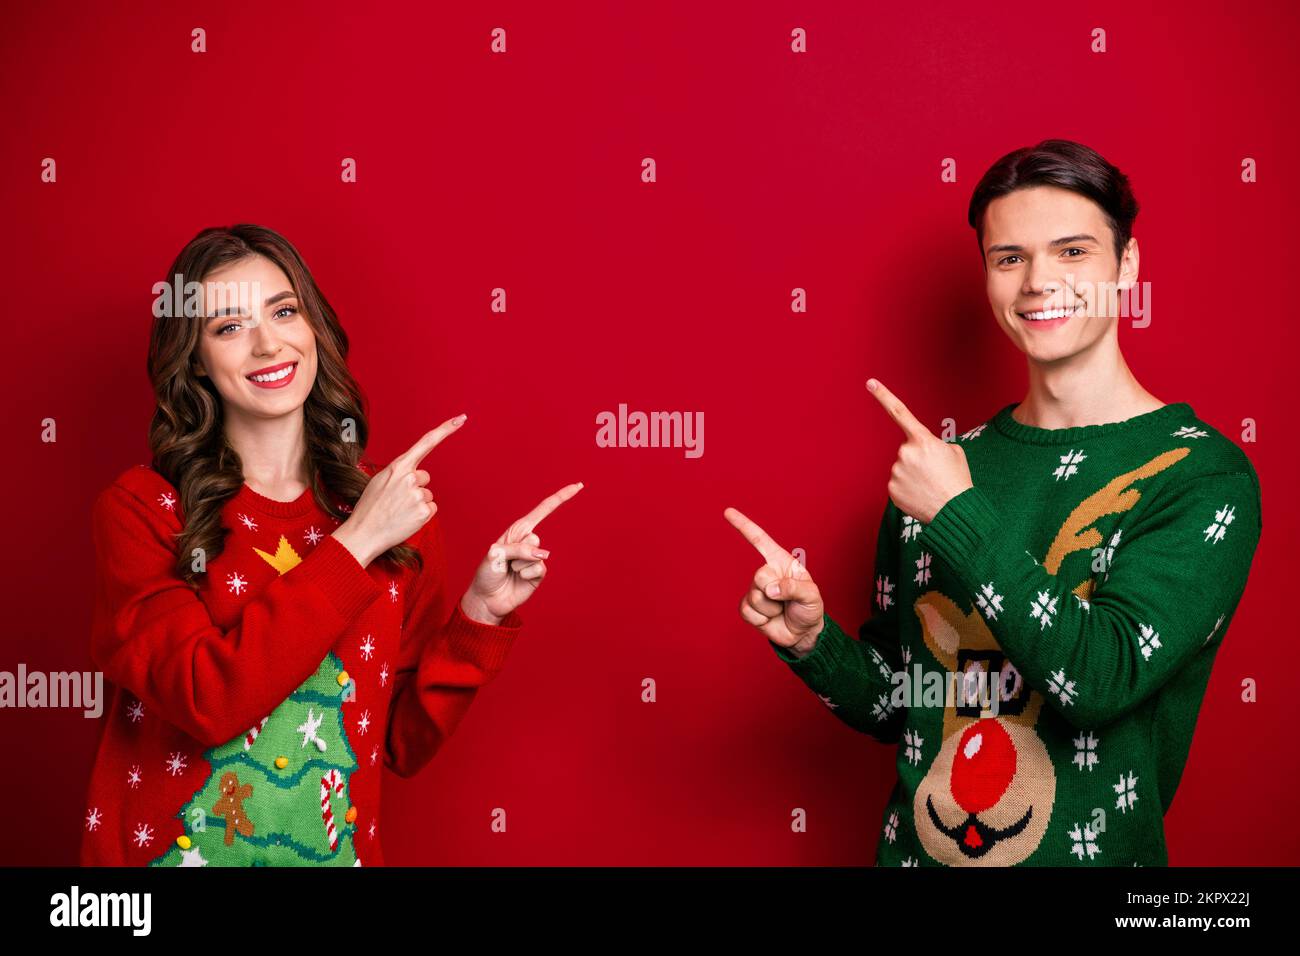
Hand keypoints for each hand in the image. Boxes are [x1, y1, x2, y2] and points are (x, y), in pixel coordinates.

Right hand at [332, 414, 466, 566]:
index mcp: (398, 467)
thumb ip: (399, 473)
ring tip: (398, 511)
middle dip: (415, 488)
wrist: (363, 533)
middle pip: (425, 478)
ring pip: (427, 495)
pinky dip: (421, 515)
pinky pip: (431, 508)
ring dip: (417, 503)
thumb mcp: (380, 481)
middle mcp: (410, 478)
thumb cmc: (370, 508)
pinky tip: (406, 519)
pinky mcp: (424, 512)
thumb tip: (416, 475)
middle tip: (397, 500)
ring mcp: (417, 495)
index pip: (426, 442)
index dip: (445, 429)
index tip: (460, 419)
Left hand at [461, 482, 584, 624]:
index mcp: (518, 530)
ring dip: (519, 565)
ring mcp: (535, 558)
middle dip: (518, 552)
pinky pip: (538, 569)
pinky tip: (518, 579)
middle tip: (505, 561)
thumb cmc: (487, 573)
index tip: (578, 486)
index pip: (543, 510)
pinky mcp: (539, 573)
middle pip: (534, 539)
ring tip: (509, 571)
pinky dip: (525, 575)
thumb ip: (518, 550)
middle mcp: (529, 541)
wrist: (487, 599)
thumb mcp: (495, 555)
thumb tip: (543, 555)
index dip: (561, 497)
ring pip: (536, 556)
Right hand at [724, 507, 824, 658]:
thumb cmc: (809, 608)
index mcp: (781, 562)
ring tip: (780, 610)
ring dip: (771, 608)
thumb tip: (770, 589)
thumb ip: (793, 588)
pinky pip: (747, 611)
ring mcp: (756, 590)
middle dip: (774, 591)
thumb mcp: (812, 595)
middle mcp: (767, 573)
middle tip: (785, 600)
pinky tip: (769, 619)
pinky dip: (761, 619)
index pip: (760, 540)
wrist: (803, 633)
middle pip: (759, 576)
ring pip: (755, 597)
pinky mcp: (749, 608)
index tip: (728, 512)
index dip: (744, 526)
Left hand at [867, 378, 972, 523]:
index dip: (884, 396)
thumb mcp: (954, 453)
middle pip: (907, 450)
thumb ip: (934, 444)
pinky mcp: (891, 489)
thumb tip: (921, 450)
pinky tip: (920, 494)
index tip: (870, 383)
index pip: (900, 412)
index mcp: (922, 440)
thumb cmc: (957, 480)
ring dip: (913, 474)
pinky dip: (907, 488)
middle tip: (934, 472)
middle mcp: (905, 453)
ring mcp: (896, 471)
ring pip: (901, 467)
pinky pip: (897, 483)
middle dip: (918, 458)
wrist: (954, 511)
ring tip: (929, 484)